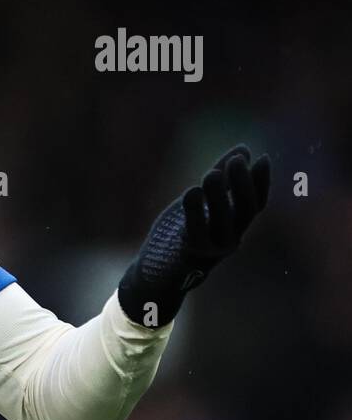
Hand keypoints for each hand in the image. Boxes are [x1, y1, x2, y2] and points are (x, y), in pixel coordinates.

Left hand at [117, 144, 269, 325]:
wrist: (156, 270)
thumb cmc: (180, 232)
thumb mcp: (201, 200)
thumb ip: (221, 178)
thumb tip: (244, 149)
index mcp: (234, 226)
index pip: (256, 203)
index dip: (261, 182)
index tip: (262, 158)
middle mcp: (229, 239)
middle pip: (245, 211)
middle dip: (242, 184)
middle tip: (236, 160)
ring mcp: (212, 250)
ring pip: (222, 221)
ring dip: (219, 196)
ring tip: (212, 173)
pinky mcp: (190, 255)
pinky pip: (196, 232)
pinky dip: (195, 212)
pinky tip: (192, 191)